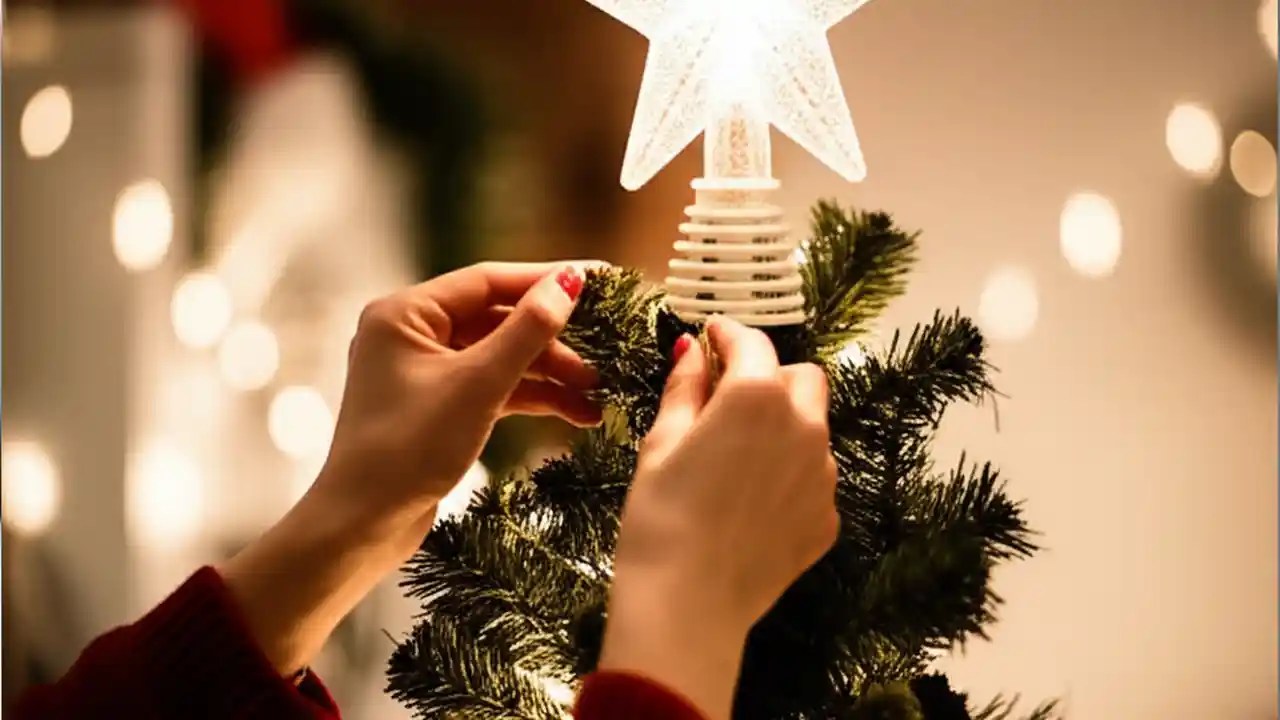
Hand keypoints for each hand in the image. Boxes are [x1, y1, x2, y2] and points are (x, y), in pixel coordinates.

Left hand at [220, 262, 601, 675]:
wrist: (362, 525)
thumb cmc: (408, 449)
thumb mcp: (478, 385)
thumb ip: (527, 331)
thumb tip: (570, 282)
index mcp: (405, 313)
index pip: (488, 281)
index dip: (546, 280)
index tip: (601, 282)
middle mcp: (410, 333)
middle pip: (498, 320)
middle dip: (552, 342)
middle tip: (603, 357)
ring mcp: (422, 371)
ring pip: (499, 357)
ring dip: (547, 374)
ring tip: (595, 395)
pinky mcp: (436, 406)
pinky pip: (491, 387)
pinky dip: (529, 397)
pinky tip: (574, 413)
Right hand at [599, 317, 837, 719]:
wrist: (688, 605)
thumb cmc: (660, 516)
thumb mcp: (662, 442)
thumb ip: (686, 387)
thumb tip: (693, 349)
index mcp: (757, 396)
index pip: (752, 343)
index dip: (728, 333)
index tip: (711, 335)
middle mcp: (805, 426)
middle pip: (800, 377)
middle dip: (768, 375)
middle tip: (728, 395)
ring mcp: (824, 474)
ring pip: (814, 426)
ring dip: (784, 423)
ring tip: (738, 455)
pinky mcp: (828, 517)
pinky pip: (815, 476)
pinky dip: (790, 472)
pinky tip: (751, 499)